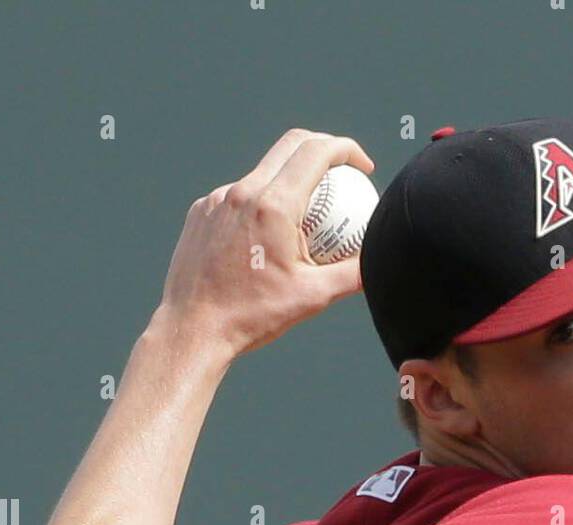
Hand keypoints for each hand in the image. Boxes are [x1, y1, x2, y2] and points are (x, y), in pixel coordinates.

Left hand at [158, 128, 374, 357]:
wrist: (193, 329)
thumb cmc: (251, 316)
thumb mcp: (312, 297)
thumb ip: (352, 275)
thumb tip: (379, 261)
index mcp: (273, 206)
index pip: (317, 152)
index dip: (347, 150)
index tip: (362, 167)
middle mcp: (242, 192)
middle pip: (291, 146)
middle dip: (323, 149)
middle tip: (341, 174)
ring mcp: (217, 199)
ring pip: (263, 172)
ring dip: (289, 181)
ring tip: (303, 215)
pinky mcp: (201, 212)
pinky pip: (237, 196)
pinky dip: (259, 204)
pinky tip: (265, 236)